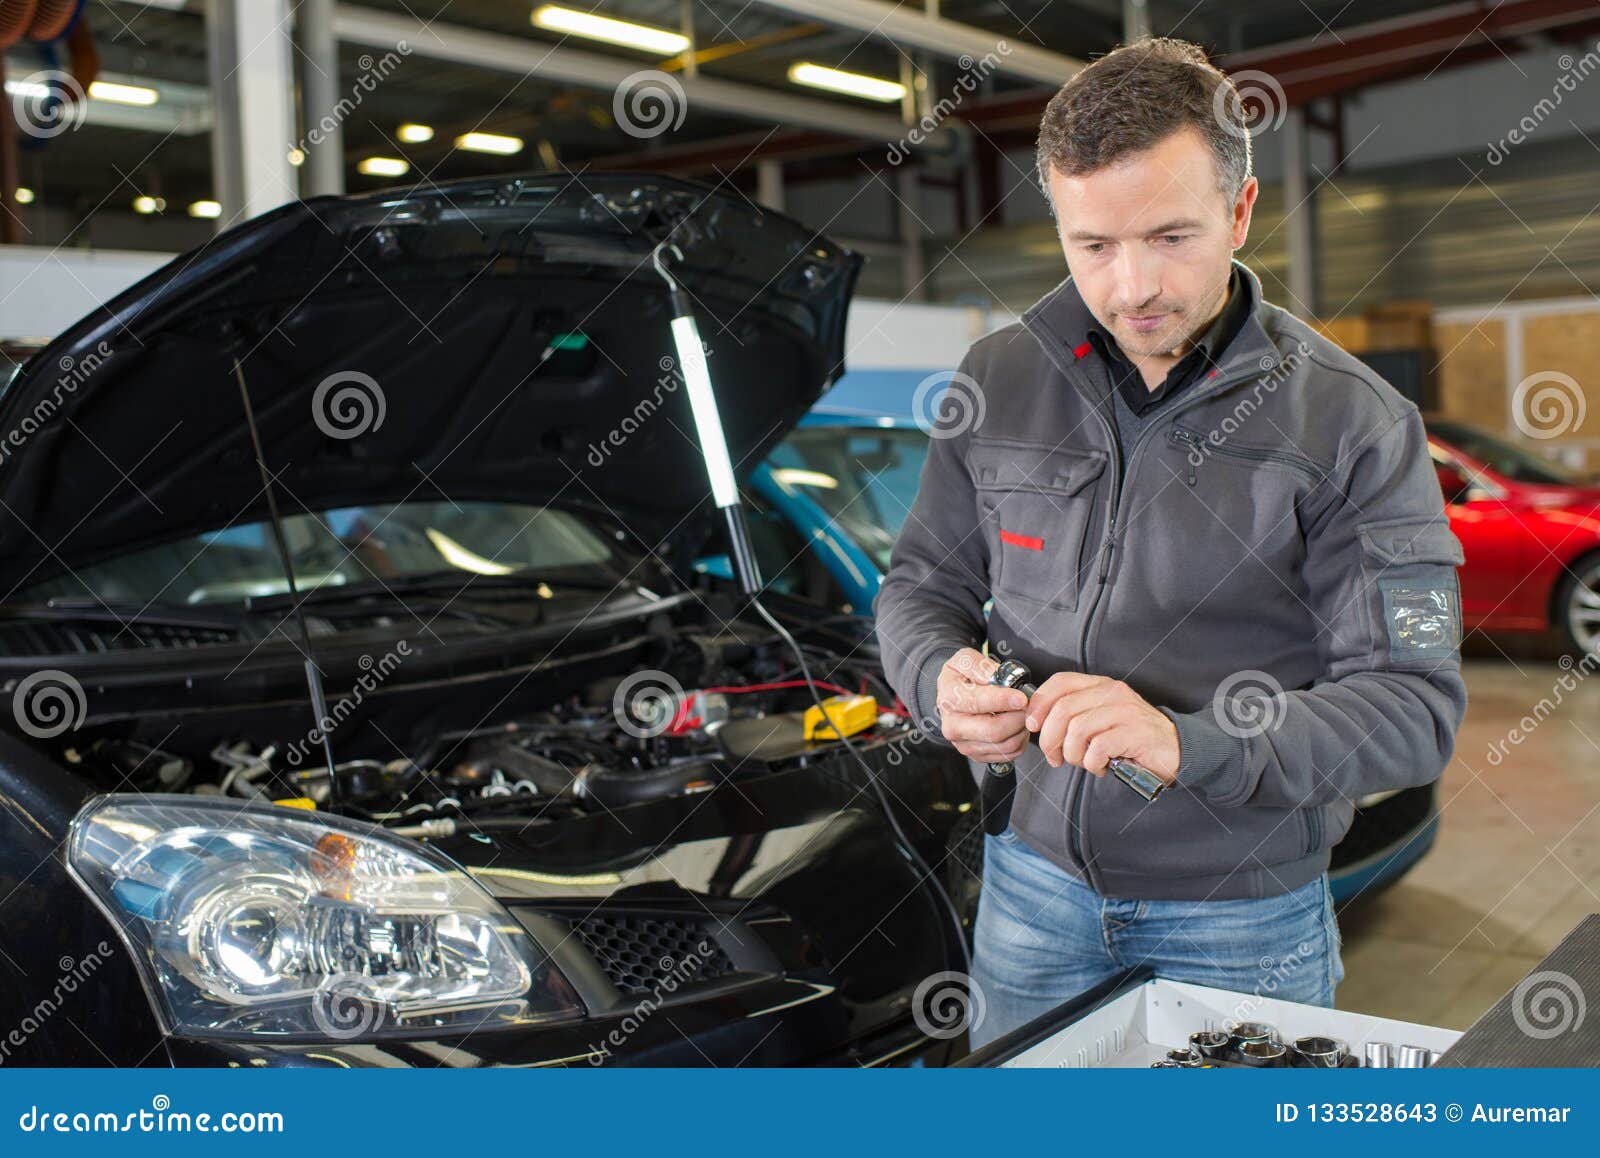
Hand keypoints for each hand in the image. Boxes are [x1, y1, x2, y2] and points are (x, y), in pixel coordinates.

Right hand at [934, 648, 1028, 762]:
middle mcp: (953, 726)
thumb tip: (996, 677)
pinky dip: (1020, 740)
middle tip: (1030, 705)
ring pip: (1004, 745)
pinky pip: (1008, 754)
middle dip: (1018, 718)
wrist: (954, 696)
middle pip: (993, 731)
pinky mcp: (977, 756)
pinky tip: (1018, 725)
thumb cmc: (963, 677)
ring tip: (1024, 713)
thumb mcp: (965, 659)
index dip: (1003, 701)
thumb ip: (980, 665)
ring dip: (1021, 729)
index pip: (978, 704)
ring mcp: (964, 744)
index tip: (1022, 697)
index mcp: (949, 700)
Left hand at [1024, 673, 1178, 783]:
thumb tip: (1039, 726)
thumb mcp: (1101, 719)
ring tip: (1085, 763)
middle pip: (1063, 710)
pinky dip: (1092, 763)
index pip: (1060, 682)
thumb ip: (1075, 715)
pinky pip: (1097, 748)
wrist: (1176, 749)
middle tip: (1055, 757)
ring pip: (1077, 730)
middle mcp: (1112, 693)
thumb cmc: (1132, 737)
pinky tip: (1101, 767)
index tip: (1032, 725)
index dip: (1039, 703)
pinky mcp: (1135, 733)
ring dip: (1073, 754)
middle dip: (1050, 738)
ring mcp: (1125, 711)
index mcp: (1101, 685)